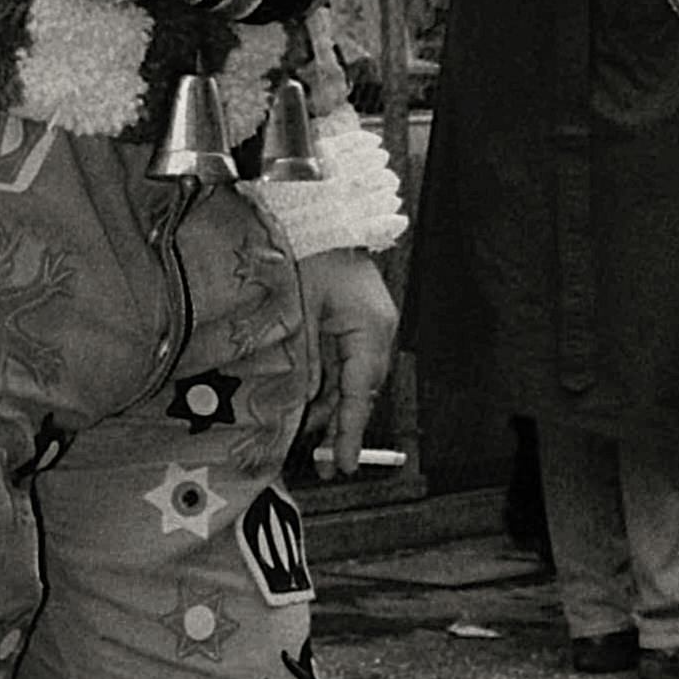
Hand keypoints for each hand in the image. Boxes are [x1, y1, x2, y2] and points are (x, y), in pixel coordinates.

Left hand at [292, 249, 398, 481]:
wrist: (320, 213)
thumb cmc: (308, 253)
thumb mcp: (299, 312)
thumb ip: (304, 361)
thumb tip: (304, 404)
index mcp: (370, 328)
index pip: (361, 392)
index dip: (350, 432)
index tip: (344, 464)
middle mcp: (378, 331)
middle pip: (361, 391)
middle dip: (342, 427)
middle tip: (327, 465)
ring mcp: (371, 326)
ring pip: (354, 381)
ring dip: (335, 410)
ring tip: (317, 443)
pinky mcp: (358, 322)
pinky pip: (348, 365)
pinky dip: (333, 387)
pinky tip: (315, 407)